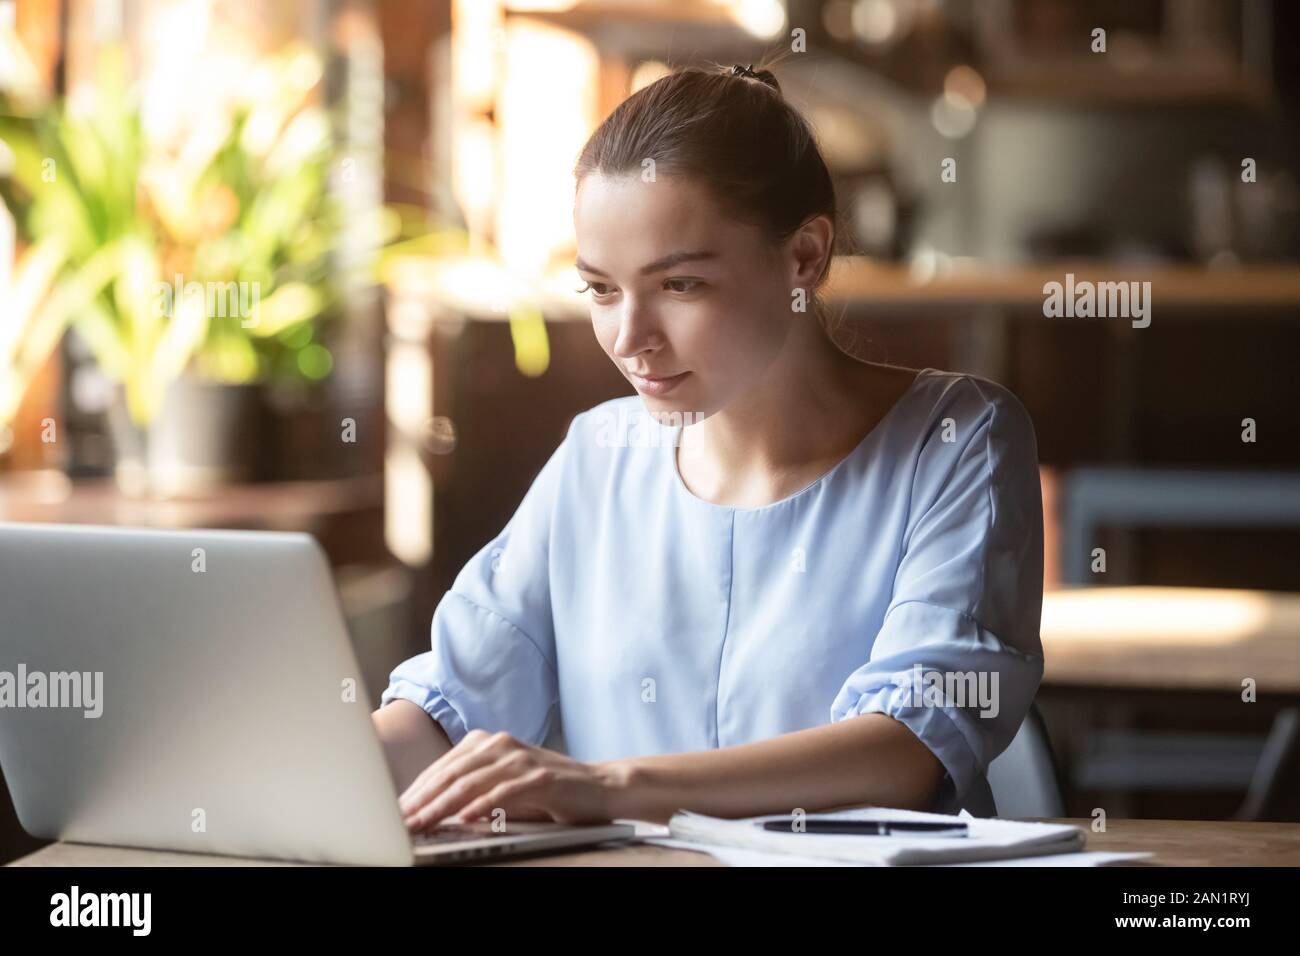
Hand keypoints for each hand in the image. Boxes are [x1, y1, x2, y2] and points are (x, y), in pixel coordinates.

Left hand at [397, 729, 629, 833]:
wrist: (598, 786)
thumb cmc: (547, 789)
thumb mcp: (504, 784)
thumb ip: (472, 788)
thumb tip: (431, 809)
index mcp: (488, 743)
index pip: (444, 767)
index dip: (418, 790)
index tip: (398, 811)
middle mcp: (501, 745)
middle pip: (453, 772)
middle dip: (423, 799)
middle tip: (402, 821)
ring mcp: (521, 759)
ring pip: (472, 781)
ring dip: (444, 804)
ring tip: (424, 822)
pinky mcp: (541, 776)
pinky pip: (505, 791)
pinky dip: (483, 804)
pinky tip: (465, 817)